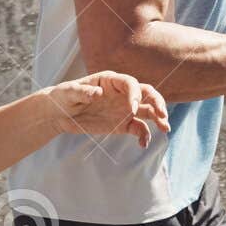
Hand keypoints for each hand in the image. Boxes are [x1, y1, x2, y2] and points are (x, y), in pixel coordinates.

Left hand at [46, 71, 170, 147]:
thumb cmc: (63, 96)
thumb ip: (82, 92)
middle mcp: (122, 93)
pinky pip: (138, 128)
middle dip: (157, 103)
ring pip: (148, 110)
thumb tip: (97, 92)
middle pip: (147, 94)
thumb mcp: (69, 92)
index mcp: (111, 80)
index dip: (135, 94)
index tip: (132, 108)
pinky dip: (144, 135)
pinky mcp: (122, 124)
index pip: (131, 83)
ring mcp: (124, 109)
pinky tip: (143, 144)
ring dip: (158, 118)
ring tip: (165, 128)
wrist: (60, 113)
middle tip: (162, 116)